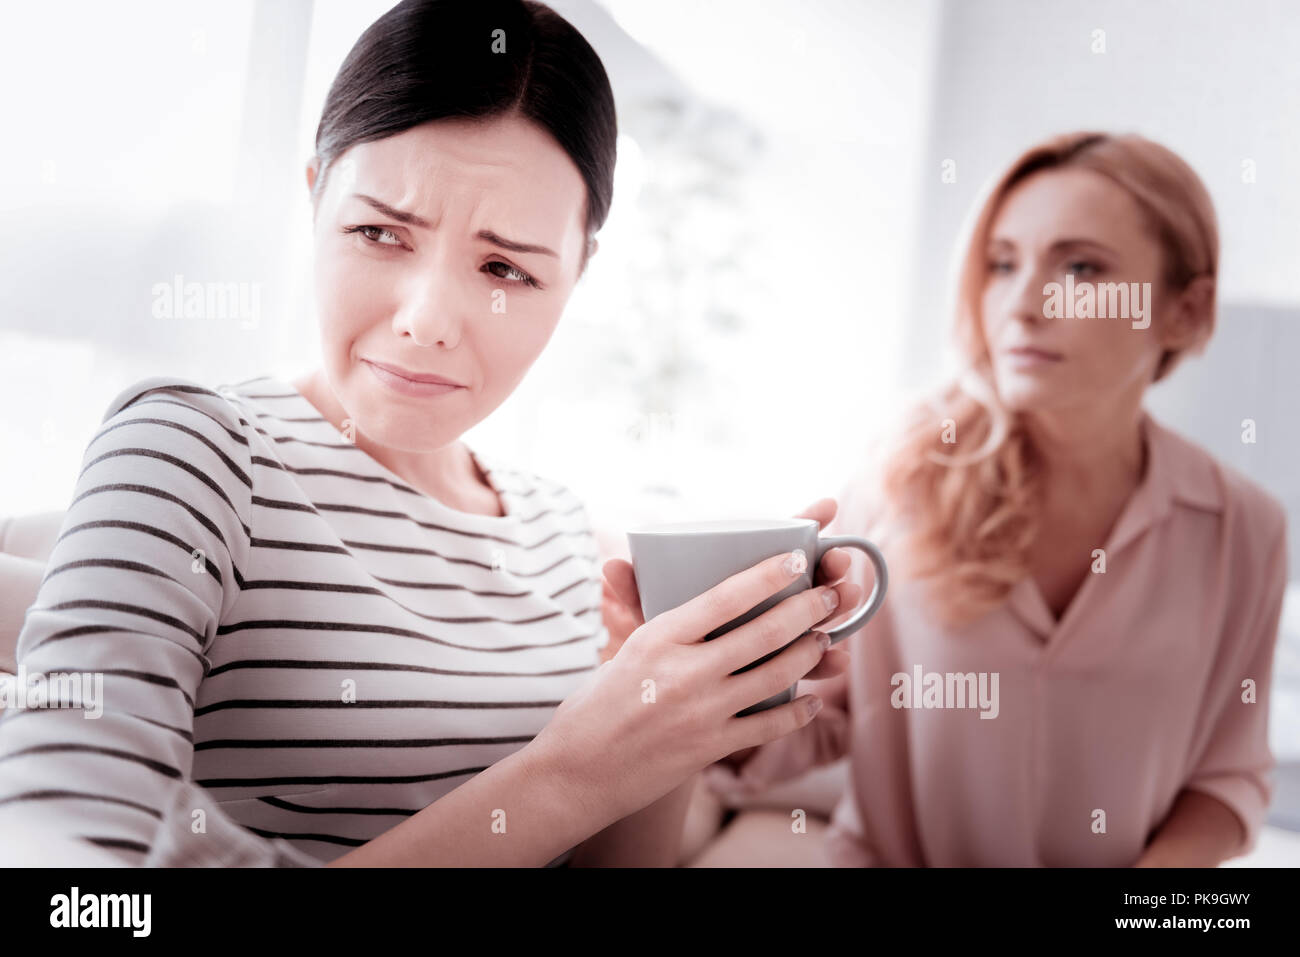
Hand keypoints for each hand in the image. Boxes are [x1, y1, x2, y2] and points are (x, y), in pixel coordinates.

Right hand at [599, 497, 857, 770]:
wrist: (577, 772)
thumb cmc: (596, 705)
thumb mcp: (625, 649)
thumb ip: (651, 614)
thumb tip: (645, 568)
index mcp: (660, 637)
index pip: (725, 596)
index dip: (767, 575)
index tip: (795, 557)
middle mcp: (684, 671)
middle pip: (762, 632)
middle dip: (806, 609)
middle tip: (830, 596)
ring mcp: (701, 712)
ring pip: (774, 675)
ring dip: (809, 653)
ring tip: (826, 638)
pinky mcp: (710, 748)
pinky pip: (768, 726)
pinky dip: (796, 712)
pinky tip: (811, 701)